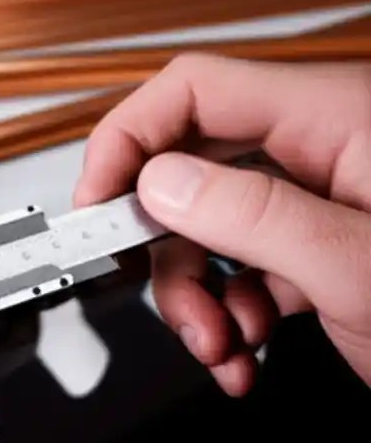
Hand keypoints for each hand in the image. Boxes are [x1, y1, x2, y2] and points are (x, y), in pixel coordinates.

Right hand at [74, 55, 370, 394]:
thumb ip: (252, 215)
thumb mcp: (361, 266)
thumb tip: (159, 180)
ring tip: (222, 348)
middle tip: (163, 298)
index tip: (98, 202)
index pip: (196, 90)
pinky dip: (232, 316)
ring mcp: (328, 203)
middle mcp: (328, 150)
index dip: (130, 138)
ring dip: (197, 296)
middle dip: (168, 244)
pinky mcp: (329, 251)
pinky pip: (246, 269)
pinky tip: (247, 351)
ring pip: (212, 228)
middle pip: (194, 168)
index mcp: (341, 118)